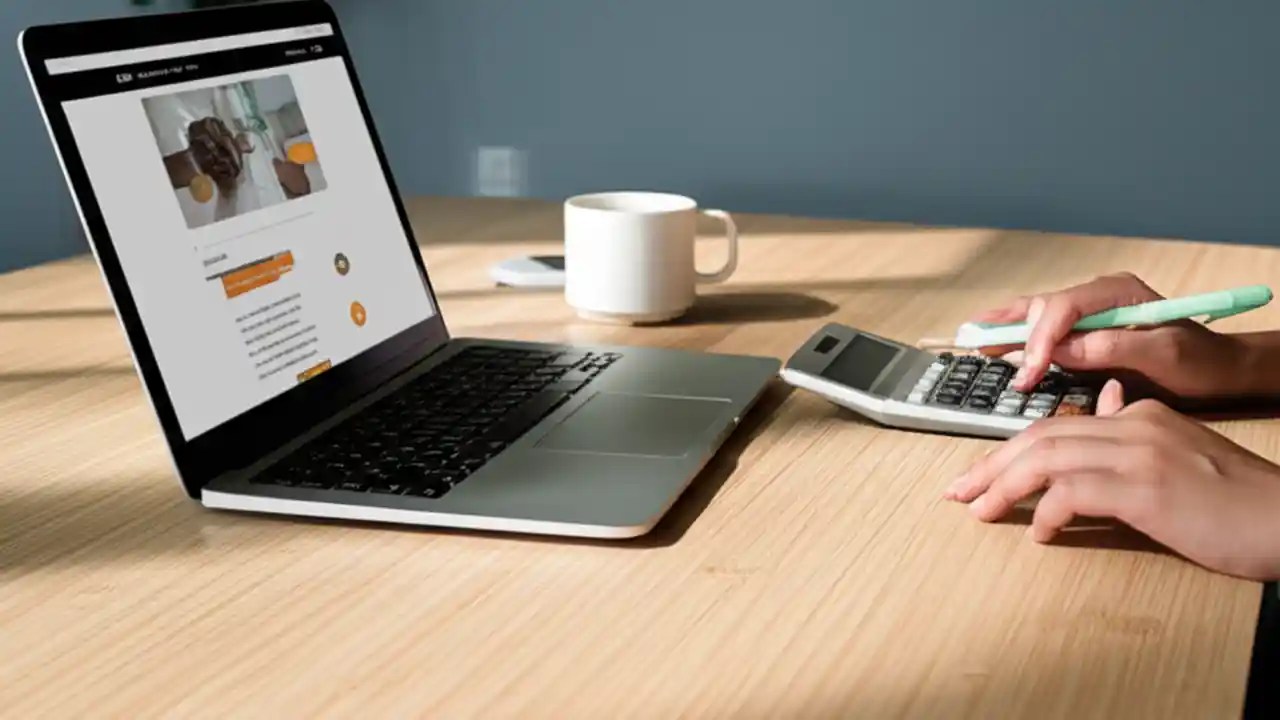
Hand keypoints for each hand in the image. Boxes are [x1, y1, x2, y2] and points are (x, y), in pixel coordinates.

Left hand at [945, 382, 1279, 579]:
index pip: (1057, 425)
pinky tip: (1040, 534)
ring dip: (1005, 487)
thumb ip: (1133, 439)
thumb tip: (1094, 413)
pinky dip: (1047, 512)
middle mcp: (1136, 425)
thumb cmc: (1235, 500)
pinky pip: (1075, 492)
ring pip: (1048, 458)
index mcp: (1140, 415)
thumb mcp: (1178, 457)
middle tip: (958, 492)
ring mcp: (1141, 453)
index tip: (980, 475)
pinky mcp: (1148, 489)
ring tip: (981, 512)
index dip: (1011, 451)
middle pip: (1042, 437)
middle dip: (992, 465)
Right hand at [973, 272, 1247, 398]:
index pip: (1065, 306)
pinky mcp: (1086, 331)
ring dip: (1006, 328)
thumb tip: (1063, 349)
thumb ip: (1112, 346)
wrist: (1219, 370)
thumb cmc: (1199, 362)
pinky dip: (1016, 333)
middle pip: (1044, 307)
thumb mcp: (1163, 355)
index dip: (1041, 338)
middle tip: (992, 360)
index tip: (1030, 372)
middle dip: (1018, 335)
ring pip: (1037, 313)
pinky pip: (1044, 327)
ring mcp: (1090, 313)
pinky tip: (991, 338)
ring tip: (973, 338)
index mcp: (1118, 293)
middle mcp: (1099, 296)